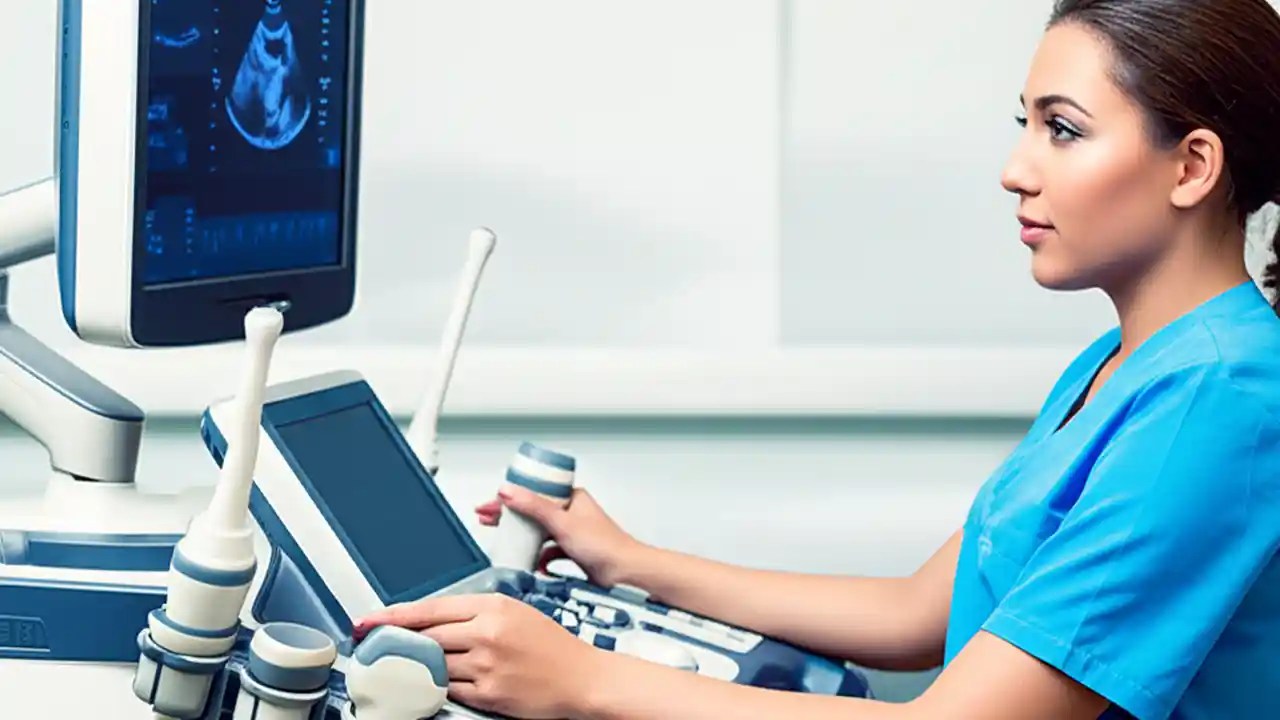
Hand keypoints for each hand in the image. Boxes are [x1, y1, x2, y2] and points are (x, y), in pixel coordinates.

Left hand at [353, 594, 607, 718]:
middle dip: (398, 643)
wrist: (584, 679)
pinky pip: (450, 691)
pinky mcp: (489, 694)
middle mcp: (487, 632)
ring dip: (418, 668)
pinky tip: (441, 685)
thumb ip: (477, 614)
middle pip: (426, 637)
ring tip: (411, 668)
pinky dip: (441, 688)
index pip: (431, 608)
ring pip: (434, 665)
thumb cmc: (553, 647)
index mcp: (494, 606)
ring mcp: (487, 665)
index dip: (394, 616)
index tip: (370, 620)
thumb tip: (434, 621)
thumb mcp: (516, 614)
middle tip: (377, 647)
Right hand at [476, 486, 644, 586]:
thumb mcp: (561, 522)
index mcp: (571, 497)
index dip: (510, 497)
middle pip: (534, 511)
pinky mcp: (574, 551)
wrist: (624, 573)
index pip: (534, 492)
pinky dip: (538, 556)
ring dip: (522, 536)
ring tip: (502, 541)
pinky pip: (549, 551)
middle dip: (510, 516)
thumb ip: (533, 507)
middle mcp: (572, 512)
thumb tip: (507, 490)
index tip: (490, 504)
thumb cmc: (603, 545)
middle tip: (487, 520)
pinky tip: (530, 564)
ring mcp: (573, 532)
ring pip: (540, 531)